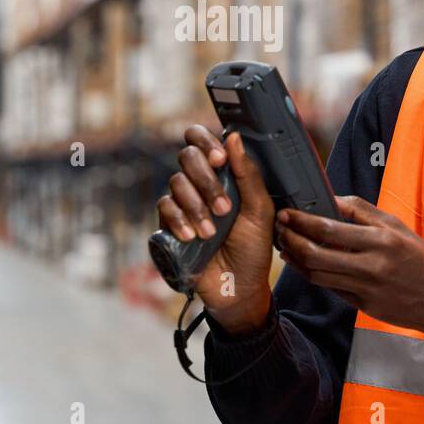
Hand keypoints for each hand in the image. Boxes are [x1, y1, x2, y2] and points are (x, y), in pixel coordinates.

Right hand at [155, 126, 274, 334]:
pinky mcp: (169, 223)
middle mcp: (200, 183)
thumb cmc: (253, 249)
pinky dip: (177, 219)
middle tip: (223, 208)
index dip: (205, 142)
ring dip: (195, 206)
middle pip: (186, 157)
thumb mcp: (260, 211)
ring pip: (175, 183)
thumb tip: (232, 136)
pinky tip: (191, 236)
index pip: (203, 141)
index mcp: (224, 174)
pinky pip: (163, 207)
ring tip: (211, 232)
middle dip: (205, 181)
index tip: (219, 159)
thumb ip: (248, 174)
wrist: (238, 287)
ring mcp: (184, 202)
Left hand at [276, 195, 423, 339]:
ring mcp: (365, 289)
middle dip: (290, 240)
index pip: (329, 229)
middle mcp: (370, 266)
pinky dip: (311, 274)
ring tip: (285, 244)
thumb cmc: (420, 259)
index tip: (286, 213)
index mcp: (380, 240)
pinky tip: (303, 263)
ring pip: (316, 275)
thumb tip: (331, 199)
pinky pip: (329, 288)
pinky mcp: (362, 306)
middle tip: (279, 229)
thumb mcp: (397, 226)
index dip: (301, 221)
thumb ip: (363, 211)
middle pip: (314, 255)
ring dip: (295, 259)